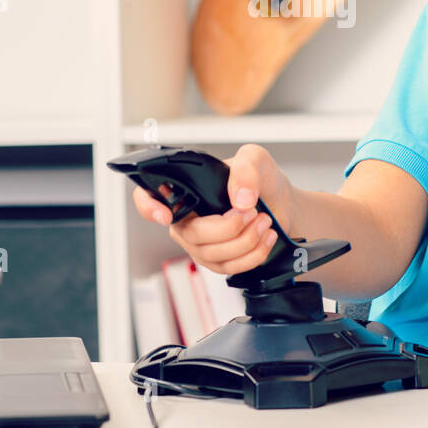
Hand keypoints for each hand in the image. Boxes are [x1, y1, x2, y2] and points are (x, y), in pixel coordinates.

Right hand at [130, 144, 297, 275]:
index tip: (166, 215)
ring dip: (245, 241)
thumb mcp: (255, 159)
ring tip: (263, 221)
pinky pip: (228, 267)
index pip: (148, 198)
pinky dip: (253, 255)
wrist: (279, 202)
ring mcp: (200, 242)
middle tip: (251, 212)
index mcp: (185, 189)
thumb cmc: (260, 179)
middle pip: (192, 234)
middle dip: (228, 227)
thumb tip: (240, 199)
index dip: (149, 208)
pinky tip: (265, 237)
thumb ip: (246, 170)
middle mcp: (186, 218)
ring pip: (212, 255)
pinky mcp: (218, 260)